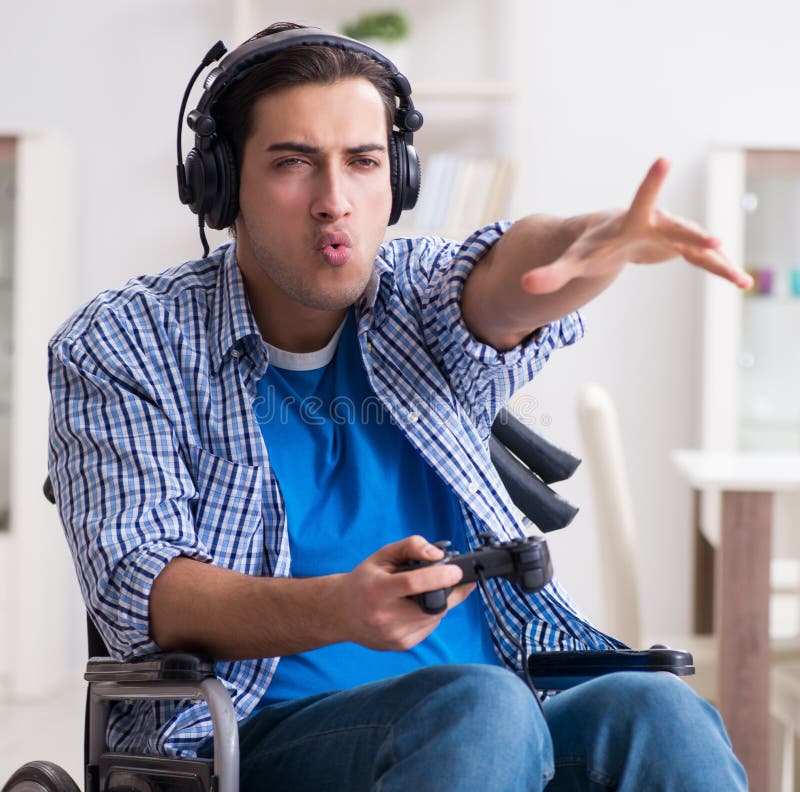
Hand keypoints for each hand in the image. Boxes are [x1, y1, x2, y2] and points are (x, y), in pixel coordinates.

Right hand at [339, 535, 475, 650]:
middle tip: (452, 576)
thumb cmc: (364, 580)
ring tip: (430, 588)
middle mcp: (385, 617)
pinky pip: (430, 627)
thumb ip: (411, 546)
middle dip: (448, 590)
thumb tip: (438, 555)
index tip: (457, 570)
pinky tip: (419, 605)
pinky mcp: (401, 645)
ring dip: (441, 601)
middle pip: (431, 604)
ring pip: (435, 617)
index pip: (413, 584)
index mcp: (377, 590)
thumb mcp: (382, 555)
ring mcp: (394, 635)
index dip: (439, 576)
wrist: (341, 613)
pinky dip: (432, 614)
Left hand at [520, 158, 753, 294]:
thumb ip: (550, 273)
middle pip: (677, 228)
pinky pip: (703, 261)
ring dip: (715, 261)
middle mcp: (657, 223)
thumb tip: (524, 286)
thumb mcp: (572, 262)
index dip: (651, 182)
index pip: (640, 200)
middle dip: (693, 235)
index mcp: (630, 222)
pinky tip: (741, 282)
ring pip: (697, 248)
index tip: (663, 159)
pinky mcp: (681, 249)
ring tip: (738, 277)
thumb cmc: (592, 245)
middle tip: (713, 240)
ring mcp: (672, 236)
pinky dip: (720, 270)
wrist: (614, 237)